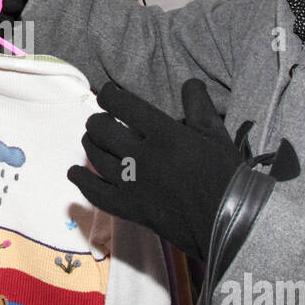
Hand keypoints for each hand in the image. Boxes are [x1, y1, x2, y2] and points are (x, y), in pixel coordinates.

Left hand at [68, 78, 242, 259]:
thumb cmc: (226, 176)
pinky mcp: (130, 209)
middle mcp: (143, 156)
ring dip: (90, 144)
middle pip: (102, 129)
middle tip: (102, 120)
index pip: (123, 105)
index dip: (110, 94)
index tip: (109, 94)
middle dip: (97, 120)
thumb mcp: (216, 134)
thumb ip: (199, 106)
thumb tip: (190, 83)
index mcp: (164, 134)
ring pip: (95, 157)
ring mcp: (133, 184)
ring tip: (92, 140)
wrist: (229, 221)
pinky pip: (96, 193)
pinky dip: (81, 180)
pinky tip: (75, 172)